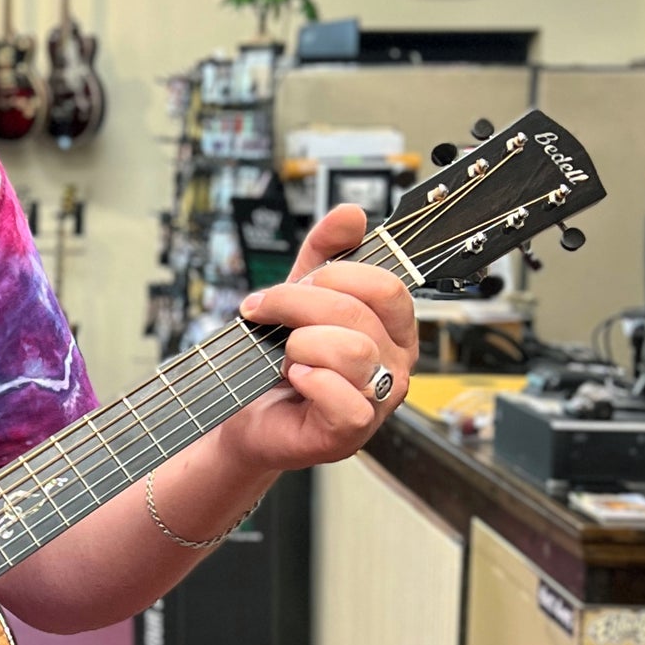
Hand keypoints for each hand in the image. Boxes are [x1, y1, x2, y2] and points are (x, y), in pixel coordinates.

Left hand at [217, 205, 416, 474]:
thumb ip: (324, 254)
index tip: (291, 284)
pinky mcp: (354, 430)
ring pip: (352, 350)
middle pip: (358, 312)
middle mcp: (395, 363)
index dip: (332, 275)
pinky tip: (294, 380)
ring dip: (301, 344)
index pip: (385, 285)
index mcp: (392, 327)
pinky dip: (308, 380)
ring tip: (284, 355)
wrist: (249, 416)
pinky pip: (344, 397)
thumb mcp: (299, 297)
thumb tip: (350, 214)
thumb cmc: (278, 362)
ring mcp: (379, 399)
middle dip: (298, 304)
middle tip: (265, 313)